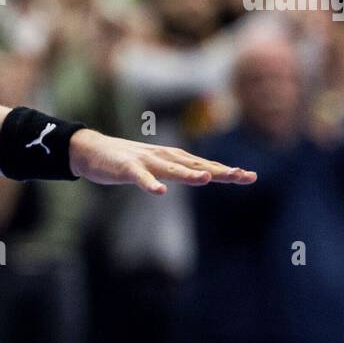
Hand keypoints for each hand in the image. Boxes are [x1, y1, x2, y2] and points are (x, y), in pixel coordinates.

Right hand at [68, 129, 256, 193]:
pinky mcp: (127, 168)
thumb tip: (206, 174)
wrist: (93, 150)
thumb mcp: (158, 166)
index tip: (250, 176)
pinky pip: (140, 178)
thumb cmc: (128, 160)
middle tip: (244, 176)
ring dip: (188, 174)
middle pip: (196, 165)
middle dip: (220, 171)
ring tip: (206, 179)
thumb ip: (180, 170)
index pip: (205, 165)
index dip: (227, 171)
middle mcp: (164, 157)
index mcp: (173, 158)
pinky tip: (159, 192)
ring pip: (171, 169)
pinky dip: (149, 184)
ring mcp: (146, 162)